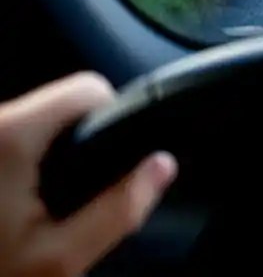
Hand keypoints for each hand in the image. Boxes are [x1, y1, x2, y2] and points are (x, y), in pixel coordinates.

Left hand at [0, 72, 176, 276]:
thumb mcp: (60, 259)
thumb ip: (120, 209)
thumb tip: (162, 167)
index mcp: (11, 136)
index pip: (87, 88)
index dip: (113, 120)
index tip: (110, 163)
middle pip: (56, 107)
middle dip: (73, 147)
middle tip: (63, 203)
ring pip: (27, 124)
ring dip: (41, 158)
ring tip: (29, 211)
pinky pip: (6, 142)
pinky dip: (15, 166)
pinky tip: (8, 208)